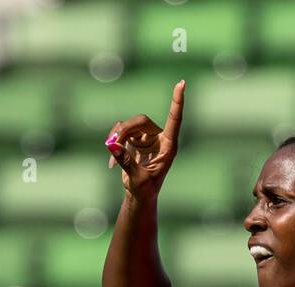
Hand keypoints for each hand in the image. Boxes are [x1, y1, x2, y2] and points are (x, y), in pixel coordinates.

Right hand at [106, 79, 184, 199]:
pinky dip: (114, 141)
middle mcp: (159, 138)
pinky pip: (121, 130)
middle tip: (113, 145)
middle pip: (141, 121)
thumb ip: (126, 162)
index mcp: (169, 146)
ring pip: (129, 125)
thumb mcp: (137, 179)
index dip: (177, 101)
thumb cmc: (145, 190)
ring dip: (118, 137)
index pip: (175, 119)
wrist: (140, 195)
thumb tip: (112, 146)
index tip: (181, 84)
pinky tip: (113, 160)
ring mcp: (147, 137)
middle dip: (125, 131)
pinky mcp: (135, 139)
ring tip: (113, 157)